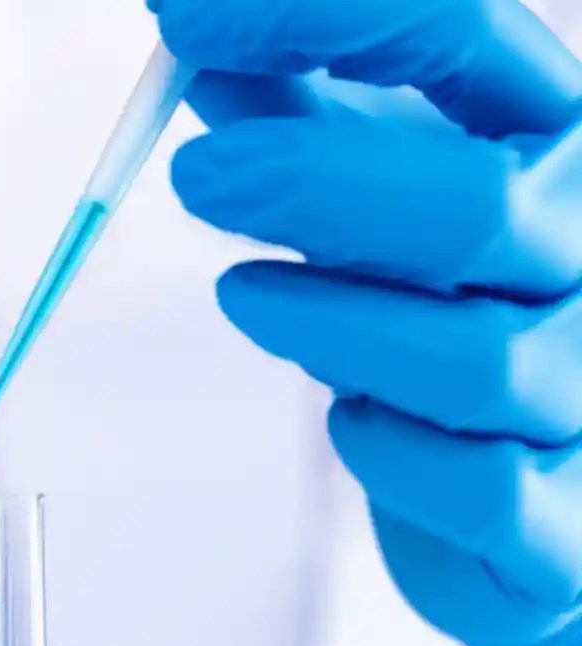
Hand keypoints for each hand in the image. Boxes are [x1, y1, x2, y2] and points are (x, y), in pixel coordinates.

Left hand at [153, 0, 581, 645]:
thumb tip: (191, 38)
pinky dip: (387, 453)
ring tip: (245, 292)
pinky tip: (350, 418)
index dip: (315, 14)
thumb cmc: (441, 300)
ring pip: (467, 359)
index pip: (455, 33)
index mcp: (548, 141)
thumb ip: (296, 113)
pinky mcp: (567, 516)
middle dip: (316, 184)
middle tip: (197, 176)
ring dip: (329, 325)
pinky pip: (477, 491)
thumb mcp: (374, 181)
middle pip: (472, 205)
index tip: (183, 19)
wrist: (530, 469)